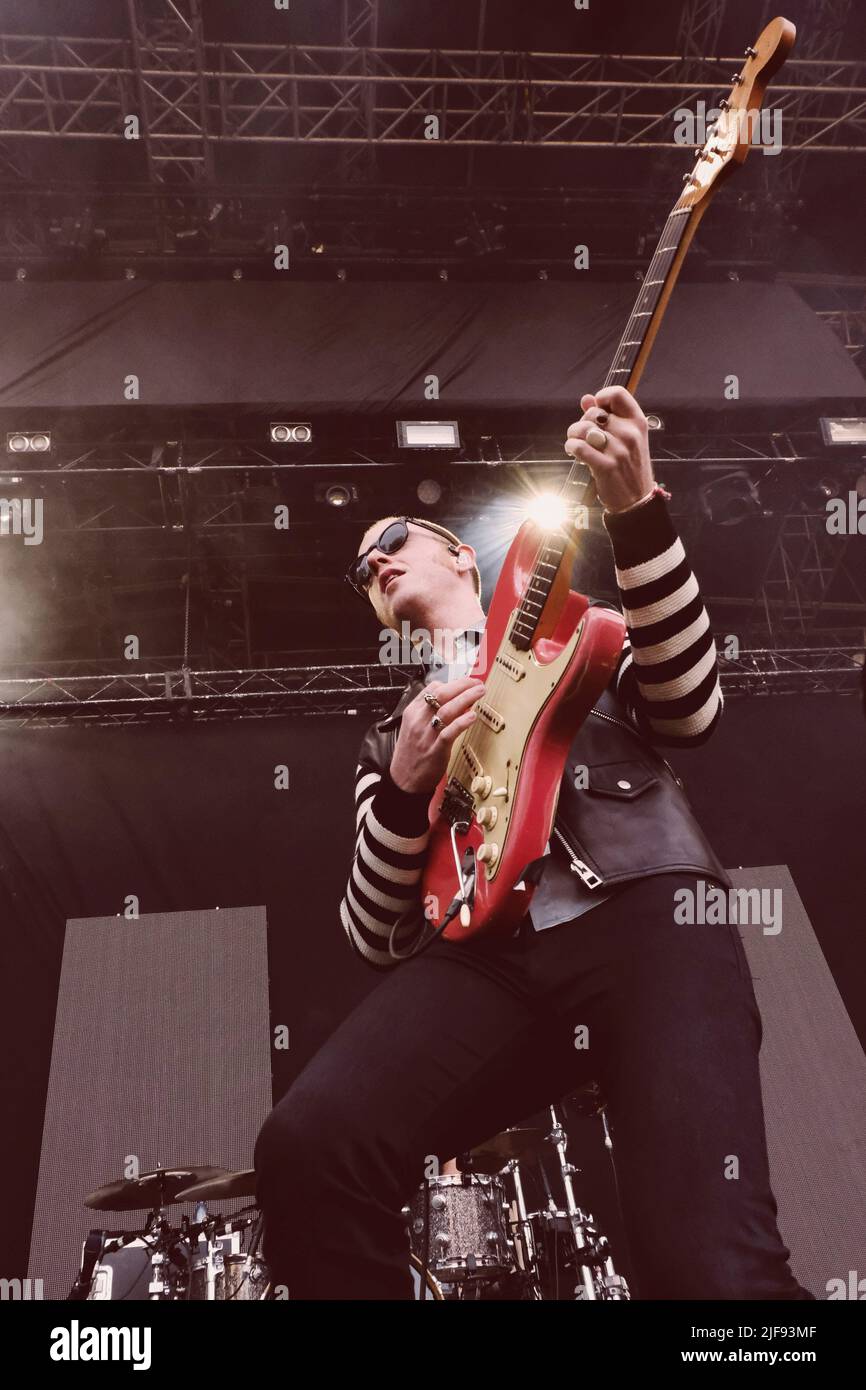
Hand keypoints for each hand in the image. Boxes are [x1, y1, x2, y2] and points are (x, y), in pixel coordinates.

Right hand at [390, 675, 484, 793]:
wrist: (403, 780)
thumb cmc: (412, 753)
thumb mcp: (415, 727)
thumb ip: (431, 713)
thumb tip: (457, 702)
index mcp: (412, 712)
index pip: (432, 689)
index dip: (452, 682)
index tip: (466, 682)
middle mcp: (418, 720)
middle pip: (441, 695)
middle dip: (462, 685)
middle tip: (477, 683)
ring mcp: (426, 735)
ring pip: (447, 710)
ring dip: (466, 698)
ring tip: (479, 692)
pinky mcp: (435, 750)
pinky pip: (449, 732)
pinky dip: (461, 722)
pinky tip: (472, 715)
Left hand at [564, 386, 654, 512]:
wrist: (636, 501)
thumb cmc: (629, 467)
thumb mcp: (626, 439)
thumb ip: (608, 416)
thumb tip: (586, 398)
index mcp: (638, 423)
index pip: (618, 394)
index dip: (601, 398)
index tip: (596, 409)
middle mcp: (630, 434)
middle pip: (594, 413)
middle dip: (582, 422)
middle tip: (583, 435)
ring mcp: (619, 451)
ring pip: (583, 429)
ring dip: (574, 435)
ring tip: (577, 443)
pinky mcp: (605, 466)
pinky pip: (579, 447)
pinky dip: (571, 447)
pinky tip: (574, 451)